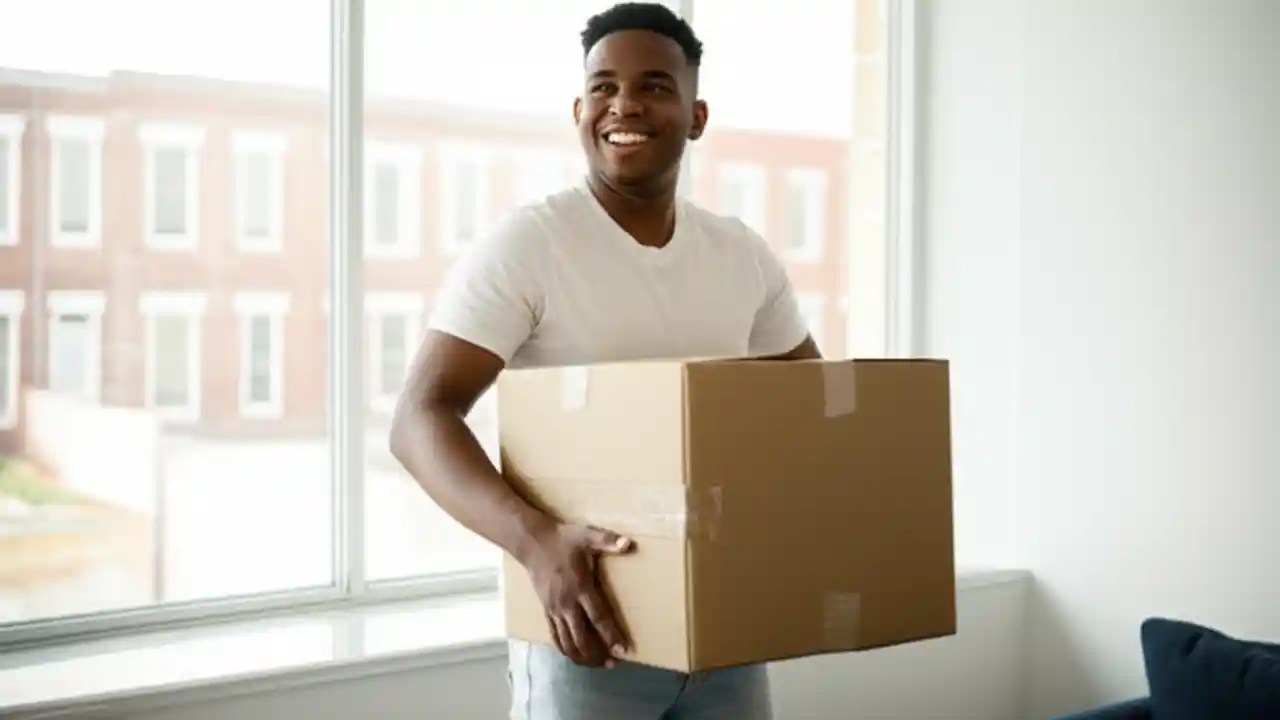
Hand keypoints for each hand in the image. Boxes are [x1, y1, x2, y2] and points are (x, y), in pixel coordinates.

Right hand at [523, 521, 634, 667]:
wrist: (532, 542)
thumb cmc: (563, 539)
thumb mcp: (587, 535)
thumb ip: (608, 541)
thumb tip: (628, 544)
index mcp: (580, 587)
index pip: (598, 618)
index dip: (611, 636)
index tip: (623, 651)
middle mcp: (566, 603)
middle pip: (582, 638)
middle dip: (597, 655)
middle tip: (613, 663)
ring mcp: (554, 609)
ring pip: (567, 642)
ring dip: (582, 657)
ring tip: (597, 664)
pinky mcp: (546, 611)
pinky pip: (554, 636)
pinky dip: (565, 650)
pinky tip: (574, 656)